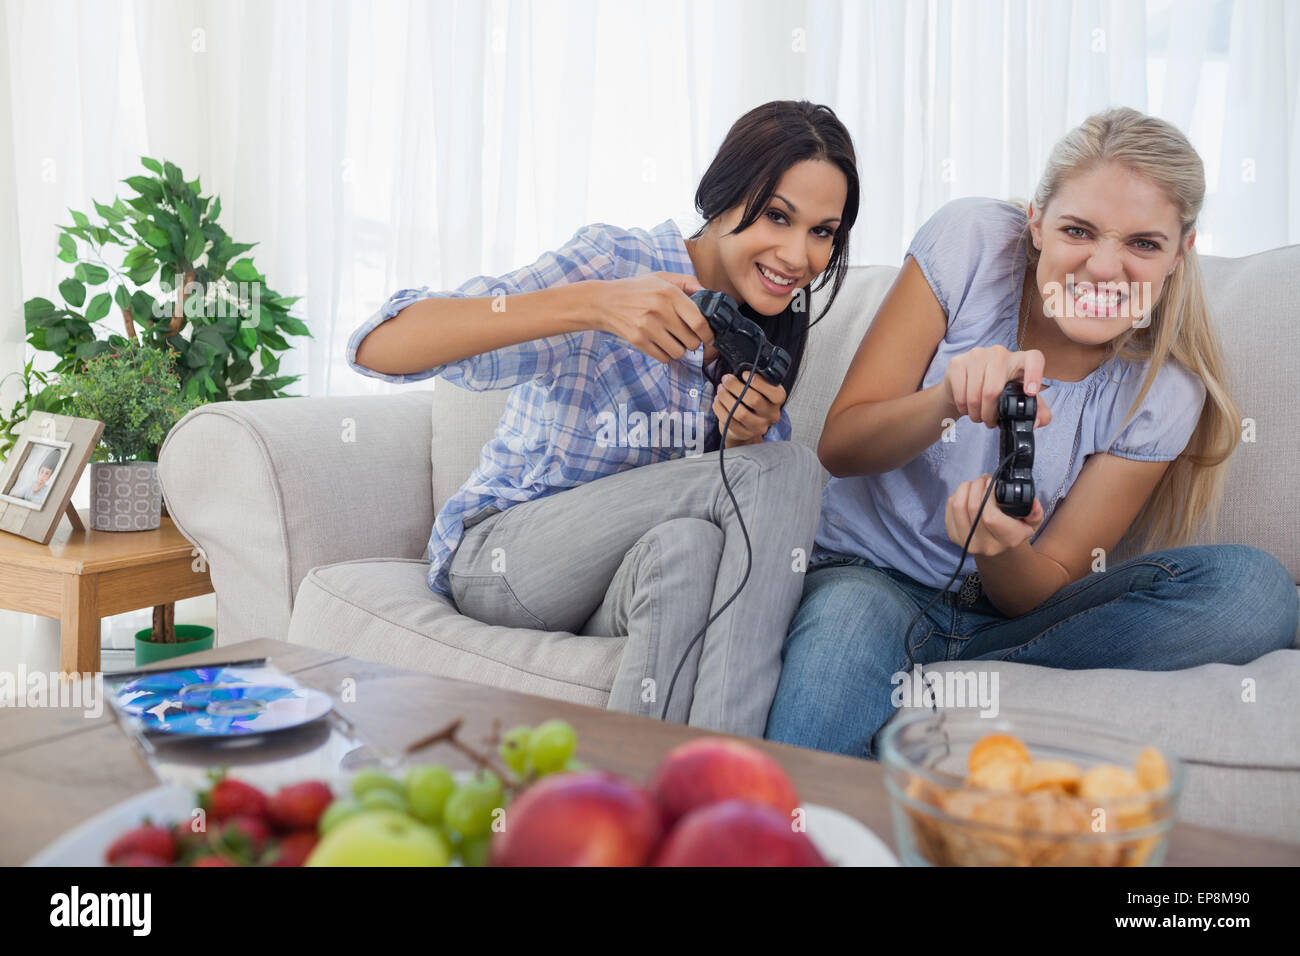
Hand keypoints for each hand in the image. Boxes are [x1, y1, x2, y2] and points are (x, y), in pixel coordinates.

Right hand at [588, 271, 712, 363]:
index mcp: (669, 293)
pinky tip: (658, 343)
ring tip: (671, 339)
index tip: (709, 337)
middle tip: (686, 335)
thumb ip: (688, 283)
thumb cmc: (636, 289)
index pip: (699, 322)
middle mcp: (660, 310)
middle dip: (692, 341)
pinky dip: (665, 354)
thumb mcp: (661, 278)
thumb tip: (710, 295)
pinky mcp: (638, 341)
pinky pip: (663, 358)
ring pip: (679, 352)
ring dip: (678, 349)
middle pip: (692, 341)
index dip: (708, 334)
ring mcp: (648, 327)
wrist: (604, 301)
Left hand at [714, 369, 786, 445]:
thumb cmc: (752, 399)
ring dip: (726, 397)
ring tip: (720, 389)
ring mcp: (758, 427)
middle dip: (736, 386)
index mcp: (777, 400)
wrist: (747, 424)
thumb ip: (755, 379)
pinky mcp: (744, 434)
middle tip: (726, 379)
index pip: (775, 393)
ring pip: (740, 413)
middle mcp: (771, 415)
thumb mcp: (759, 387)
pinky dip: (720, 408)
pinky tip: (717, 400)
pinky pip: (729, 421)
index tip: (744, 373)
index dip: (758, 382)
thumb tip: (740, 370)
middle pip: (754, 400)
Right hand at [943, 345, 1052, 429]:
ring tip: (978, 416)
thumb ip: (1036, 411)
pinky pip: (960, 392)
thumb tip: (1036, 422)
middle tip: (989, 422)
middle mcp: (1000, 353)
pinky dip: (963, 407)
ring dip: (975, 413)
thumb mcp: (1018, 398)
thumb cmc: (997, 390)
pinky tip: (966, 407)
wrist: (965, 383)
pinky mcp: (958, 362)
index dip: (1034, 374)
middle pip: (993, 390)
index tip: (1030, 393)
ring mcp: (977, 355)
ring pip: (975, 394)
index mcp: (1020, 360)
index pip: (1034, 359)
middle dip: (989, 414)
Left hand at [944, 473, 1044, 556]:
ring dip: (965, 488)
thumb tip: (1033, 504)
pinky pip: (949, 509)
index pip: (991, 517)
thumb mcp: (1031, 522)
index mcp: (1006, 539)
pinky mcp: (953, 536)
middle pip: (972, 508)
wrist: (998, 545)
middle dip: (977, 486)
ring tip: (976, 483)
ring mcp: (966, 541)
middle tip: (984, 479)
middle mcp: (985, 544)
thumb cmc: (1014, 529)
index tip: (992, 483)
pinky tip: (967, 493)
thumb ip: (1034, 512)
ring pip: (957, 506)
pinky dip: (956, 496)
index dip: (988, 495)